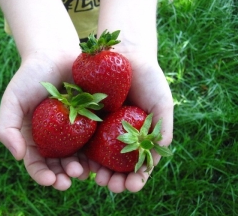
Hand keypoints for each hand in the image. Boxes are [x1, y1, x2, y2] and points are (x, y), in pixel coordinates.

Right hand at [0, 53, 90, 190]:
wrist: (55, 55)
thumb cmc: (31, 77)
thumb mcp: (12, 100)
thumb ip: (7, 128)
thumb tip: (18, 156)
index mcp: (34, 137)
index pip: (36, 163)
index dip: (42, 174)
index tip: (49, 180)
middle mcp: (54, 139)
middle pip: (58, 164)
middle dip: (63, 175)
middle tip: (70, 177)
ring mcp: (73, 131)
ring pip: (78, 157)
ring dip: (81, 169)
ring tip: (84, 172)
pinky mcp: (91, 122)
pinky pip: (94, 141)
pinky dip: (95, 153)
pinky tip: (98, 159)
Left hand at [87, 55, 173, 192]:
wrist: (127, 53)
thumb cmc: (149, 79)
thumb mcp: (161, 105)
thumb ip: (162, 130)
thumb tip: (155, 159)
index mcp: (136, 137)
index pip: (136, 165)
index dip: (135, 179)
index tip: (133, 186)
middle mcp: (116, 136)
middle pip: (114, 166)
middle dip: (113, 180)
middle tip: (111, 186)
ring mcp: (99, 128)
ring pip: (95, 156)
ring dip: (93, 171)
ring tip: (93, 177)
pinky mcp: (83, 117)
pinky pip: (79, 137)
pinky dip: (79, 150)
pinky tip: (78, 159)